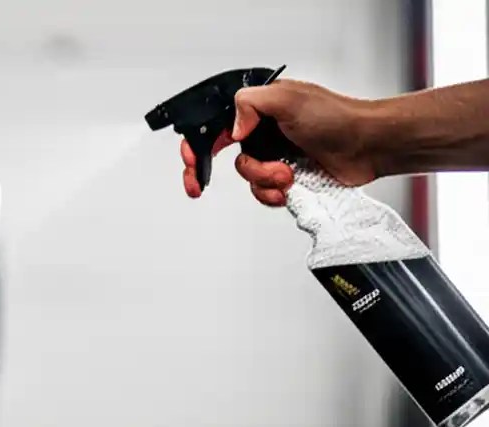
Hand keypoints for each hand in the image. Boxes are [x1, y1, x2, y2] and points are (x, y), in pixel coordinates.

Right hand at [181, 80, 376, 206]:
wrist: (368, 147)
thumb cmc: (339, 118)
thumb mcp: (288, 99)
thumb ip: (250, 103)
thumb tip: (232, 128)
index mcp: (259, 110)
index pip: (216, 125)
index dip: (197, 144)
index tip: (191, 159)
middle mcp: (264, 133)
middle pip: (226, 157)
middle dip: (225, 171)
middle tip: (198, 185)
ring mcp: (275, 156)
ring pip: (246, 178)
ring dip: (263, 180)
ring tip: (286, 173)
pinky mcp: (286, 178)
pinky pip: (263, 193)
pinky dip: (273, 193)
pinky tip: (289, 186)